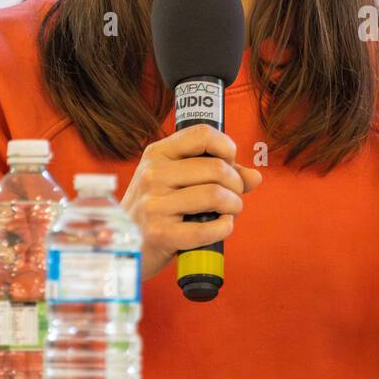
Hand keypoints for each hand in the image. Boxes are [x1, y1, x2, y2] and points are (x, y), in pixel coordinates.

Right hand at [121, 123, 262, 279]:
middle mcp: (152, 174)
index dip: (226, 147)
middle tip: (233, 195)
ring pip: (215, 195)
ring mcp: (154, 204)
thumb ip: (217, 175)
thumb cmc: (157, 209)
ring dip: (233, 205)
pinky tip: (221, 227)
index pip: (202, 134)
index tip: (229, 163)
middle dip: (236, 184)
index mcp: (157, 154)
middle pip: (217, 168)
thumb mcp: (176, 182)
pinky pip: (207, 228)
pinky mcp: (159, 233)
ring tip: (228, 211)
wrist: (123, 244)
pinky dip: (224, 228)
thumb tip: (255, 176)